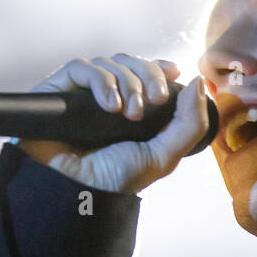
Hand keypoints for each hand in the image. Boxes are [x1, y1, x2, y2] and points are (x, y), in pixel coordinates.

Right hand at [17, 54, 211, 194]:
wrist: (74, 193)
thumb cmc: (115, 181)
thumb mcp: (163, 155)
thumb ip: (189, 123)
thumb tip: (198, 83)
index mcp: (131, 111)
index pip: (144, 73)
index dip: (158, 67)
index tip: (173, 72)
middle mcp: (107, 99)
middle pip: (130, 64)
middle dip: (148, 76)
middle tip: (155, 99)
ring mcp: (82, 94)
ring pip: (109, 63)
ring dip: (127, 82)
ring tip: (129, 113)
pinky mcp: (58, 90)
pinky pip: (81, 67)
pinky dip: (100, 80)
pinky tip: (109, 105)